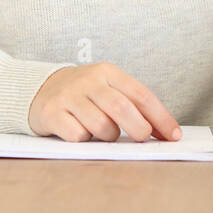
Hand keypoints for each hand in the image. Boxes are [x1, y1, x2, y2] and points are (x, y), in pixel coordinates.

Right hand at [28, 62, 180, 142]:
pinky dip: (85, 140)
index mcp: (109, 72)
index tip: (173, 136)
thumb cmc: (84, 94)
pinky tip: (79, 132)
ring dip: (108, 136)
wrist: (39, 89)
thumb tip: (162, 132)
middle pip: (123, 108)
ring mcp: (69, 95)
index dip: (161, 117)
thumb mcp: (106, 89)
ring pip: (101, 125)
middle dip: (139, 129)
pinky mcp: (52, 112)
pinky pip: (78, 135)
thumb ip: (130, 104)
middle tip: (143, 140)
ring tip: (103, 132)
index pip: (142, 95)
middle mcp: (89, 80)